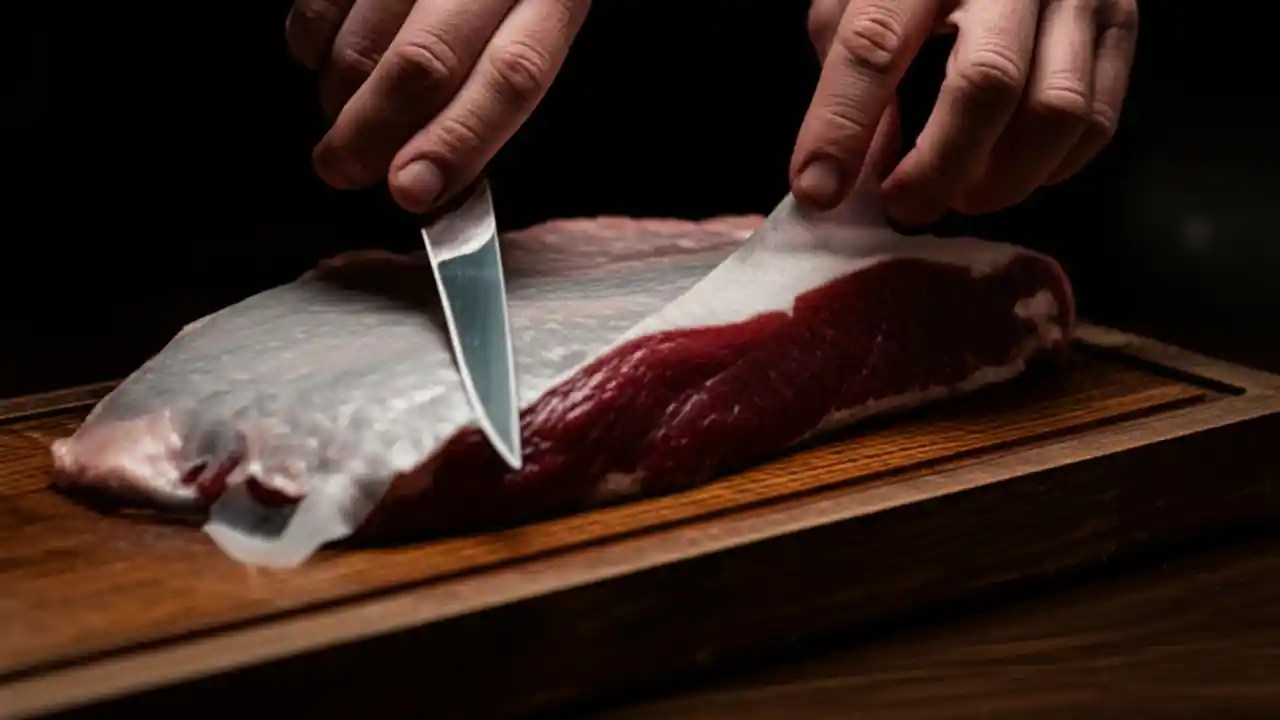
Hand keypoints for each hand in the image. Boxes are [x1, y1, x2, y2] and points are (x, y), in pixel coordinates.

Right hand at [285, 0, 590, 212]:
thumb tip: (433, 181)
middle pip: (426, 62)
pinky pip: (319, 2)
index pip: (513, 75)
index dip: (458, 142)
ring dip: (341, 98)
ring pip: (364, 38)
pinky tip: (326, 58)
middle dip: (375, 134)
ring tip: (343, 116)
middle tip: (345, 170)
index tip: (413, 191)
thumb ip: (494, 92)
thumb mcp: (529, 24)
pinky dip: (312, 45)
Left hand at [794, 0, 1138, 225]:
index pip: (874, 43)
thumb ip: (847, 73)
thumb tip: (852, 168)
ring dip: (1002, 178)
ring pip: (1056, 110)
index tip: (818, 190)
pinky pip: (1097, 119)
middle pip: (985, 84)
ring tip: (960, 195)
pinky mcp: (1121, 21)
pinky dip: (1051, 167)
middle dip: (937, 167)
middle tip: (904, 208)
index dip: (843, 125)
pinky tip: (1010, 173)